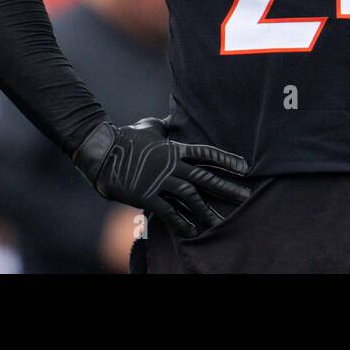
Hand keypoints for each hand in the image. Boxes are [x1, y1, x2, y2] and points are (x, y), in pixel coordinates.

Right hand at [74, 117, 251, 237]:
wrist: (103, 152)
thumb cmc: (126, 136)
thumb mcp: (150, 125)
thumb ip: (165, 126)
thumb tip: (172, 119)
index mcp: (174, 149)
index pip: (207, 154)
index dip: (227, 160)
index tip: (245, 168)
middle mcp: (172, 166)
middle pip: (205, 178)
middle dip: (227, 187)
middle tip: (246, 196)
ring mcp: (160, 181)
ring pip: (190, 197)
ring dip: (206, 210)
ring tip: (220, 222)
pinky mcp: (147, 195)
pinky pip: (168, 211)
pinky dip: (181, 221)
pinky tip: (192, 230)